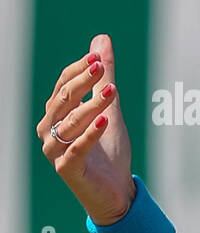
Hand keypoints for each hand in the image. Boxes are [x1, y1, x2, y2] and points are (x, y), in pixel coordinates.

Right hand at [36, 33, 135, 225]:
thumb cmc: (109, 151)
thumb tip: (101, 40)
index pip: (62, 86)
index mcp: (56, 115)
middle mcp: (50, 131)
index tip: (97, 56)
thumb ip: (105, 78)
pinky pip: (75, 149)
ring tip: (111, 92)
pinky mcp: (67, 170)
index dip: (79, 71)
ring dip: (91, 106)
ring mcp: (55, 151)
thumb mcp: (111, 110)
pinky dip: (89, 135)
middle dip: (82, 82)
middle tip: (101, 67)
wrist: (117, 192)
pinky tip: (103, 121)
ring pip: (70, 123)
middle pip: (63, 101)